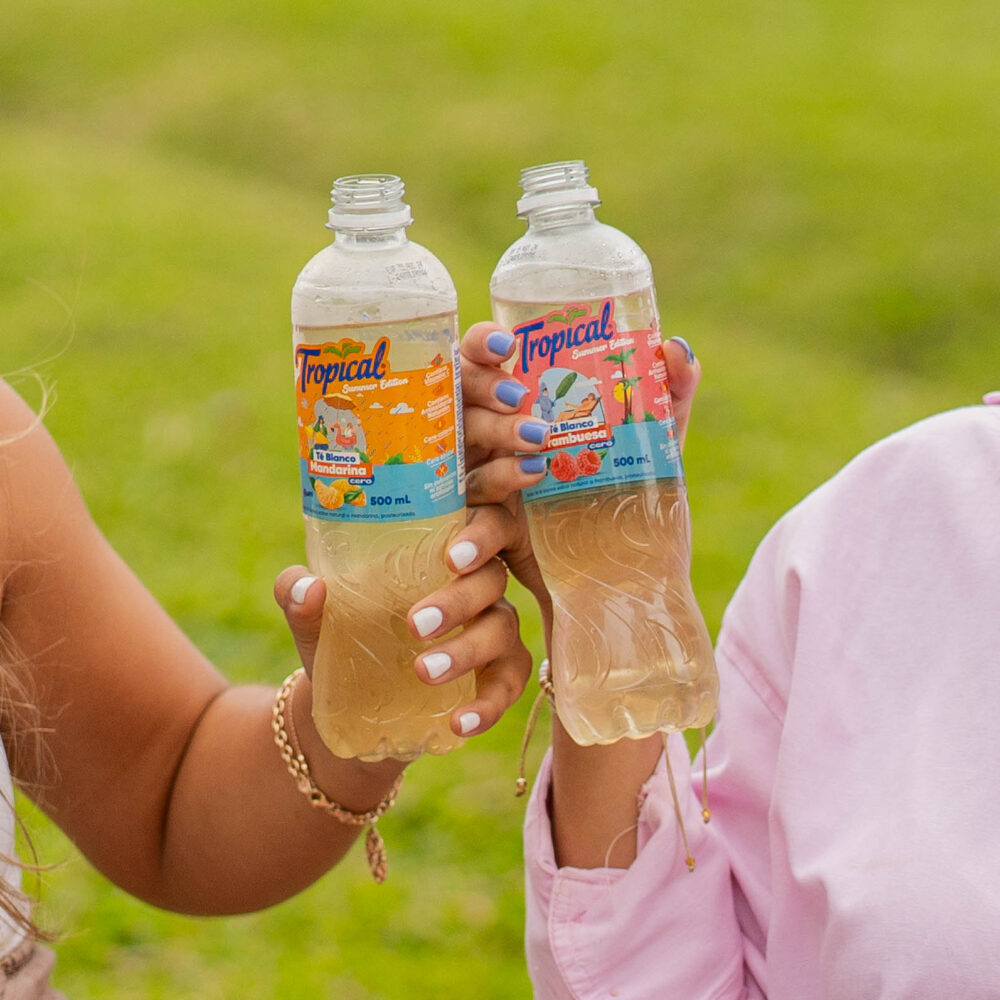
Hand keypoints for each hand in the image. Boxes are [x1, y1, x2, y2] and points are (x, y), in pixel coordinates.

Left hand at [273, 500, 531, 738]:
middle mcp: (477, 582)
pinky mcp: (499, 674)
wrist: (349, 703)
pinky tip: (460, 721)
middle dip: (458, 600)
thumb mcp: (314, 615)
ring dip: (466, 650)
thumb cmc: (342, 636)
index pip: (481, 522)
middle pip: (491, 577)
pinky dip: (489, 704)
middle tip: (415, 624)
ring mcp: (494, 627)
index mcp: (442, 551)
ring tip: (422, 672)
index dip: (481, 534)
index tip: (451, 555)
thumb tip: (309, 587)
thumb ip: (298, 592)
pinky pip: (510, 683)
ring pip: (502, 629)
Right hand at [458, 323, 702, 644]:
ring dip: (495, 437)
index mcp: (522, 404)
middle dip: (485, 387)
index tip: (508, 344)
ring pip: (463, 447)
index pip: (482, 359)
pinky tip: (531, 479)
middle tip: (522, 395)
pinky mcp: (486, 524)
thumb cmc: (628, 492)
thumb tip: (676, 347)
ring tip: (540, 447)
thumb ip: (669, 395)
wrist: (619, 571)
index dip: (482, 344)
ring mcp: (481, 478)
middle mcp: (491, 435)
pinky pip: (472, 509)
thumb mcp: (654, 444)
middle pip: (462, 394)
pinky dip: (492, 498)